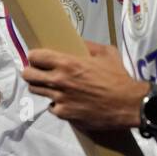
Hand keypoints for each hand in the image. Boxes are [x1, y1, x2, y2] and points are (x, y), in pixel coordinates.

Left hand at [24, 40, 149, 131]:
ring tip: (51, 86)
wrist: (128, 104)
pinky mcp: (64, 114)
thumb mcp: (106, 53)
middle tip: (38, 72)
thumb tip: (77, 41)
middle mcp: (59, 81)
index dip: (34, 56)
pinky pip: (52, 107)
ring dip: (41, 87)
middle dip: (31, 72)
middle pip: (28, 75)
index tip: (37, 58)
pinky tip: (66, 101)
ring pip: (36, 91)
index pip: (35, 57)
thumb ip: (88, 46)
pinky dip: (56, 104)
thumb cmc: (118, 77)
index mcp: (67, 63)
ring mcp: (60, 99)